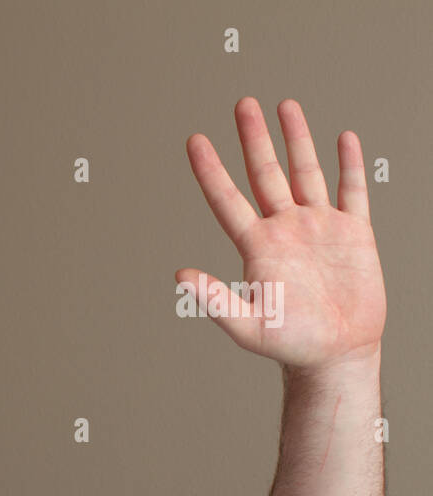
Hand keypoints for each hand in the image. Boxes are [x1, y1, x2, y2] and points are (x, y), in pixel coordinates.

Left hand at [176, 97, 385, 372]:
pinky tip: (342, 138)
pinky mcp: (353, 233)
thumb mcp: (247, 324)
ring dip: (295, 139)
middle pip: (265, 173)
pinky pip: (351, 191)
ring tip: (284, 105)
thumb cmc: (288, 343)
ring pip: (305, 172)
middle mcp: (284, 229)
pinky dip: (348, 165)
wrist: (335, 353)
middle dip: (254, 138)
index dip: (210, 169)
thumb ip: (214, 299)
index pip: (227, 198)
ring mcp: (318, 227)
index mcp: (257, 246)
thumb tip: (179, 277)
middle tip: (243, 104)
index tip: (195, 139)